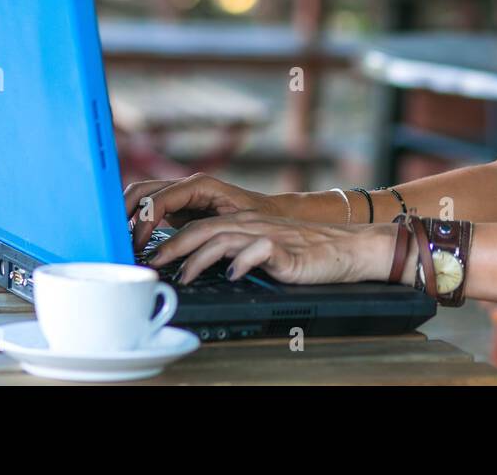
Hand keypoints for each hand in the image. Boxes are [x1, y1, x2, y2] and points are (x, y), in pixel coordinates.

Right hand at [124, 173, 278, 254]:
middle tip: (118, 241)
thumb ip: (209, 230)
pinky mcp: (177, 208)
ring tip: (120, 242)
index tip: (138, 245)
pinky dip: (135, 222)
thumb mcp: (236, 224)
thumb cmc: (259, 218)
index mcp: (199, 185)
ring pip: (140, 197)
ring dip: (126, 216)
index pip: (159, 199)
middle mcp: (186, 186)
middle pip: (141, 191)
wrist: (270, 216)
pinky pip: (148, 209)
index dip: (144, 222)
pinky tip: (131, 241)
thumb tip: (182, 244)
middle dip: (124, 213)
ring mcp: (180, 195)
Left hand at [144, 212, 399, 286]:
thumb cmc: (306, 252)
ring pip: (224, 238)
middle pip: (203, 228)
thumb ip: (235, 250)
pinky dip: (242, 262)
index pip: (198, 225)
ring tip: (184, 275)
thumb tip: (199, 266)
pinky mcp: (286, 250)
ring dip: (199, 258)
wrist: (346, 249)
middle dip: (173, 246)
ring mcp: (268, 235)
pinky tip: (233, 274)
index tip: (149, 256)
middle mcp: (252, 224)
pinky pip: (259, 251)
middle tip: (153, 265)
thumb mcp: (263, 247)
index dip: (171, 239)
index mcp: (244, 223)